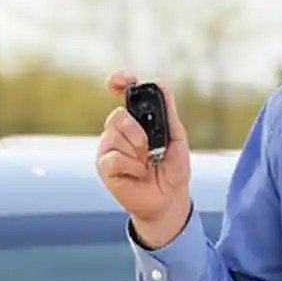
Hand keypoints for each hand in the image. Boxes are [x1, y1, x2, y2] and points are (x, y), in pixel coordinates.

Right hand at [97, 70, 192, 248]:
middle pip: (118, 115)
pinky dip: (132, 166)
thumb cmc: (172, 170)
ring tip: (146, 164)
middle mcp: (120, 130)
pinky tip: (138, 174)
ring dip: (138, 152)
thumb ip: (168, 112)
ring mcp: (109, 147)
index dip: (120, 81)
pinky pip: (114, 157)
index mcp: (137, 119)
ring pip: (115, 135)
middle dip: (138, 132)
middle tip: (151, 150)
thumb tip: (160, 84)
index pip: (124, 92)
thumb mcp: (177, 138)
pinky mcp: (104, 166)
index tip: (121, 81)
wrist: (170, 200)